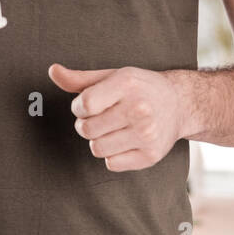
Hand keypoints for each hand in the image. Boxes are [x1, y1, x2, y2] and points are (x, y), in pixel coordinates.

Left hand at [48, 64, 182, 171]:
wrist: (180, 103)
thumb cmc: (140, 88)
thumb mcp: (113, 76)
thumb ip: (80, 78)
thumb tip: (53, 71)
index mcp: (127, 84)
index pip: (84, 105)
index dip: (80, 107)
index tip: (91, 105)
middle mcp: (139, 109)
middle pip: (86, 130)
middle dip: (89, 124)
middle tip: (105, 117)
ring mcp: (146, 134)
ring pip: (97, 148)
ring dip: (100, 140)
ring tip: (116, 129)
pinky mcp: (150, 155)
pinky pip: (111, 163)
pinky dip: (114, 155)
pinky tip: (127, 141)